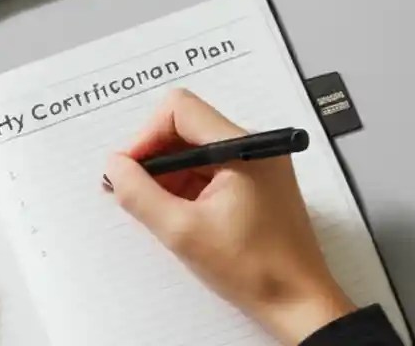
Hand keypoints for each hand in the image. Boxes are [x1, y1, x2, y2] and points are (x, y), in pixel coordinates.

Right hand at [104, 90, 355, 344]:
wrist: (299, 304)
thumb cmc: (254, 270)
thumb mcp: (183, 232)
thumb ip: (140, 194)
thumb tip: (115, 166)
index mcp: (243, 148)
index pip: (179, 110)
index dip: (146, 136)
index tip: (129, 170)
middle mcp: (254, 147)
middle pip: (186, 127)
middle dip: (154, 157)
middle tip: (132, 190)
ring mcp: (258, 164)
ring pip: (196, 150)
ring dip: (169, 174)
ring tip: (155, 209)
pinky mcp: (257, 183)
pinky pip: (210, 169)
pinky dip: (187, 186)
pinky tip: (177, 214)